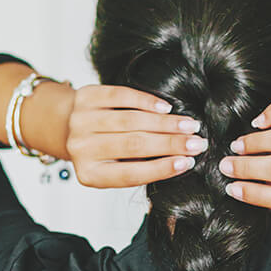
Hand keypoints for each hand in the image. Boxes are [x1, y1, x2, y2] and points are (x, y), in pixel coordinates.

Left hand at [65, 84, 206, 188]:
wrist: (71, 125)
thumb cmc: (106, 151)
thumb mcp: (119, 167)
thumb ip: (143, 166)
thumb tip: (183, 160)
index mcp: (91, 174)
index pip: (130, 174)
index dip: (161, 168)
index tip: (188, 162)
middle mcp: (81, 148)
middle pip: (134, 145)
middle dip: (171, 144)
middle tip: (198, 142)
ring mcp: (81, 121)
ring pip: (131, 120)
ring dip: (166, 123)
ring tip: (190, 125)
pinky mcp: (86, 97)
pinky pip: (121, 96)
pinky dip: (147, 101)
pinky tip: (167, 107)